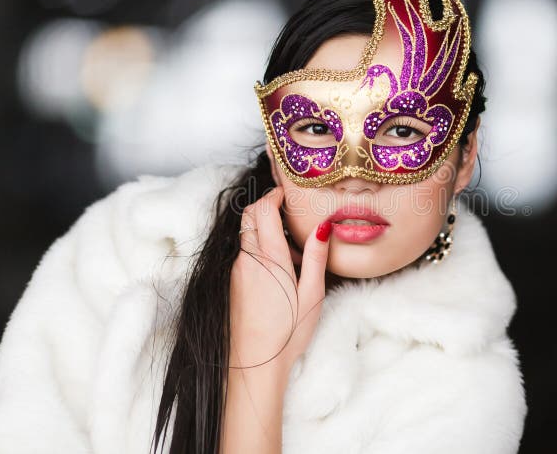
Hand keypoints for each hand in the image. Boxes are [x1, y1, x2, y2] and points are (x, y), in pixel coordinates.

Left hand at [229, 186, 331, 373]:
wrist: (254, 362)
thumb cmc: (288, 331)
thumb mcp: (312, 293)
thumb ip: (316, 256)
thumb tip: (323, 226)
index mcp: (270, 257)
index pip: (263, 210)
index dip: (273, 196)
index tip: (286, 193)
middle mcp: (248, 259)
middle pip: (249, 216)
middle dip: (267, 208)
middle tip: (289, 216)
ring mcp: (237, 271)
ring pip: (247, 236)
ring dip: (266, 232)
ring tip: (292, 255)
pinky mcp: (233, 283)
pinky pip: (245, 254)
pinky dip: (260, 251)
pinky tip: (279, 273)